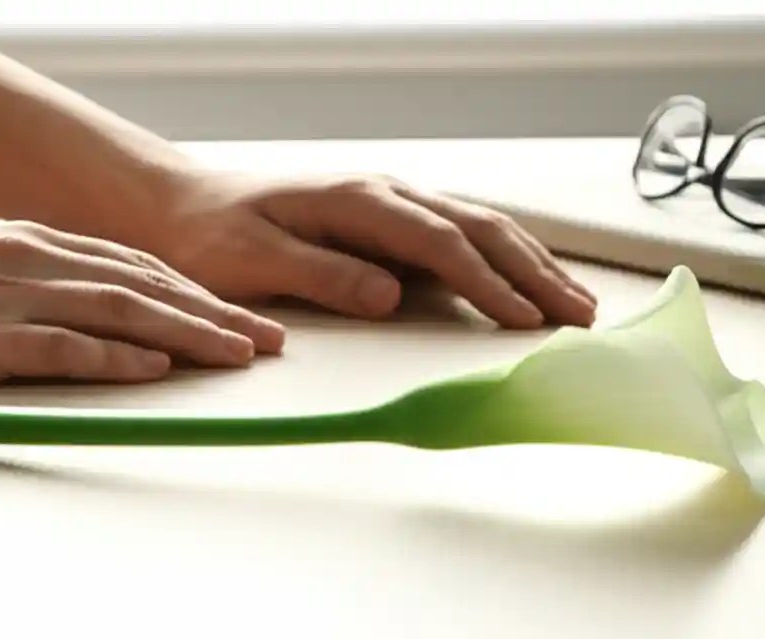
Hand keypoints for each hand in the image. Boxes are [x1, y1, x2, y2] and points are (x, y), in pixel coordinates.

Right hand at [0, 219, 284, 385]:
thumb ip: (38, 280)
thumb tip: (93, 305)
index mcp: (35, 243)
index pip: (138, 265)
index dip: (198, 292)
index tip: (244, 315)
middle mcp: (32, 260)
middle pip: (145, 286)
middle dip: (215, 313)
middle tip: (271, 340)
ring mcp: (6, 297)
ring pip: (119, 311)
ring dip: (186, 334)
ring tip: (238, 354)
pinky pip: (58, 347)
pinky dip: (113, 359)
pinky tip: (154, 371)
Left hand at [135, 171, 597, 328]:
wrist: (184, 204)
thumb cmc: (212, 234)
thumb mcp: (252, 259)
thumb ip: (323, 274)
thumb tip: (390, 294)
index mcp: (357, 200)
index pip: (440, 242)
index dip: (487, 282)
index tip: (524, 320)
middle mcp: (386, 193)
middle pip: (479, 228)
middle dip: (534, 272)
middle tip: (580, 315)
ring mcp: (394, 202)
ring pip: (482, 227)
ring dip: (532, 263)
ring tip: (575, 302)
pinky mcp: (393, 220)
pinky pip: (465, 235)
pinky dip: (507, 258)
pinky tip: (529, 281)